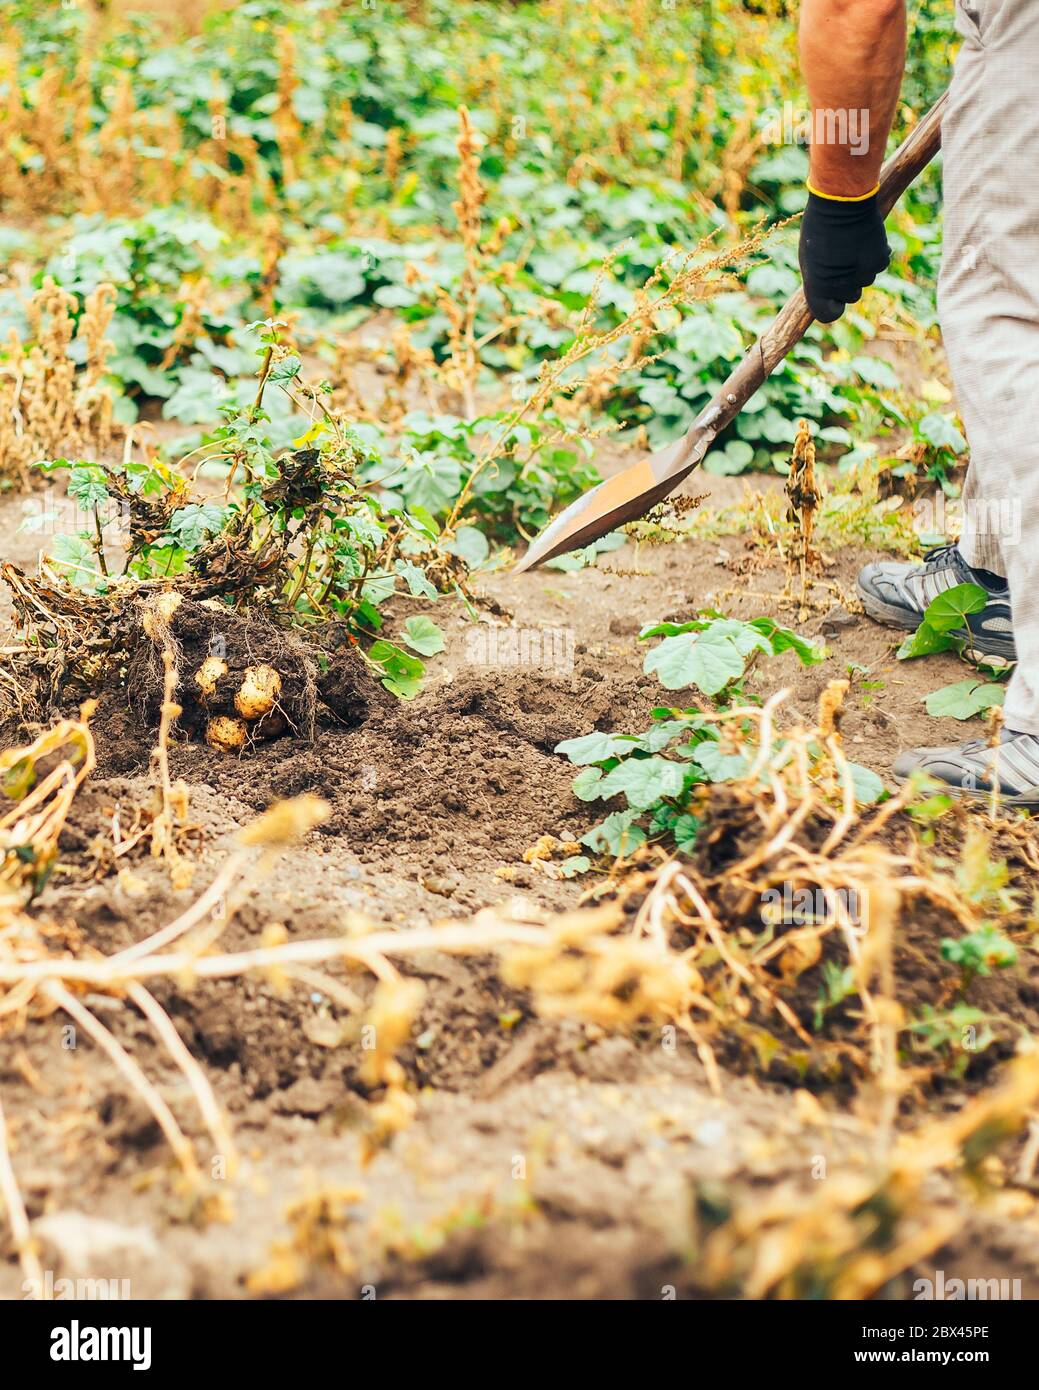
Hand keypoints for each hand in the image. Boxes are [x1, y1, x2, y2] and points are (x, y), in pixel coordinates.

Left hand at [798, 190, 890, 322]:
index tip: (831, 295)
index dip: (830, 305)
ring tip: (852, 245)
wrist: (841, 201)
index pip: (828, 315)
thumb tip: (828, 295)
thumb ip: (819, 281)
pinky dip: (874, 256)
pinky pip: (879, 266)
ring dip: (861, 268)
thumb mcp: (810, 259)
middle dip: (848, 284)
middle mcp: (842, 286)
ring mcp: (862, 275)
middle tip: (842, 259)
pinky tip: (865, 240)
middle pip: (851, 297)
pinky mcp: (879, 261)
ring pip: (866, 280)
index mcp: (818, 287)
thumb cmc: (819, 228)